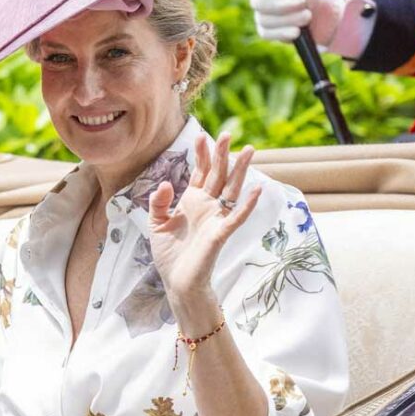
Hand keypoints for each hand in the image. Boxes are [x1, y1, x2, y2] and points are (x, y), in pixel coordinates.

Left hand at [147, 133, 261, 321]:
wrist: (177, 281)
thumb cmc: (169, 254)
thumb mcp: (156, 223)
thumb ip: (158, 202)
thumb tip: (166, 183)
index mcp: (192, 202)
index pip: (200, 173)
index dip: (201, 155)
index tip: (201, 135)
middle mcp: (207, 207)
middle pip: (217, 175)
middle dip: (221, 155)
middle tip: (228, 134)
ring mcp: (216, 219)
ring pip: (231, 189)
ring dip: (240, 171)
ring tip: (249, 150)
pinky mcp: (220, 234)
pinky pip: (236, 216)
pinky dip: (247, 203)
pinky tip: (258, 188)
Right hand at [246, 0, 345, 45]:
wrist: (326, 17)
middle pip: (259, 3)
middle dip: (286, 5)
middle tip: (303, 3)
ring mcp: (260, 16)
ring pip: (265, 20)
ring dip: (291, 19)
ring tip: (307, 16)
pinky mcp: (265, 32)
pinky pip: (267, 34)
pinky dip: (286, 32)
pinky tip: (298, 31)